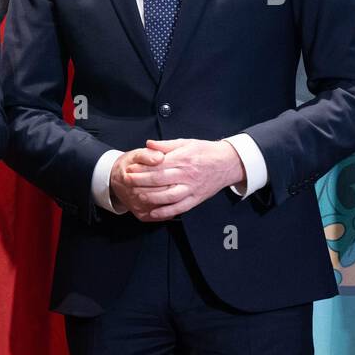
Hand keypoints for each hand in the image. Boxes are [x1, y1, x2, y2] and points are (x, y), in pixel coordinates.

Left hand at [120, 138, 245, 221]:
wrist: (228, 163)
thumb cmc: (206, 151)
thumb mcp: (187, 142)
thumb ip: (166, 145)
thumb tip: (148, 144)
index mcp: (183, 159)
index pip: (158, 165)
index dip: (142, 168)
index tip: (130, 169)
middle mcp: (187, 174)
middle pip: (160, 180)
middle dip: (141, 181)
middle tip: (127, 182)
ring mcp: (192, 188)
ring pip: (168, 196)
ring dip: (151, 197)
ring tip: (137, 196)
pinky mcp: (196, 199)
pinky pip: (179, 208)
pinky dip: (165, 212)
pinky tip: (153, 213)